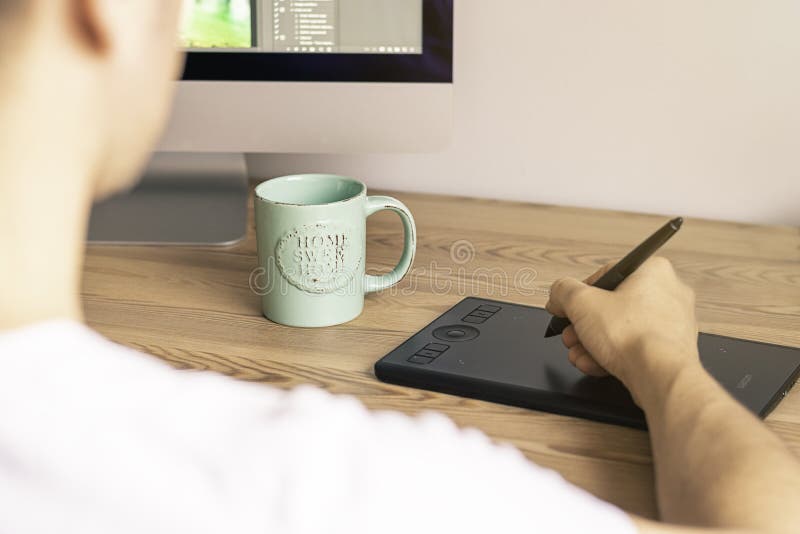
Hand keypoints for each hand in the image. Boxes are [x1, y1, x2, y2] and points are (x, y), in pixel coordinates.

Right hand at [545, 257, 700, 401]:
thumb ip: (563, 291)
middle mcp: (667, 293)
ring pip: (619, 330)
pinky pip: (633, 347)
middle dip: (583, 326)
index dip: (577, 295)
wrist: (660, 376)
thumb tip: (558, 293)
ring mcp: (671, 323)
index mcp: (652, 270)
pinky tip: (594, 364)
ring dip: (592, 343)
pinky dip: (611, 355)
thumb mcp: (581, 303)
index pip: (604, 276)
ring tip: (579, 354)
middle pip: (610, 307)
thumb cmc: (634, 336)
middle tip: (571, 335)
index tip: (565, 308)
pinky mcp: (670, 349)